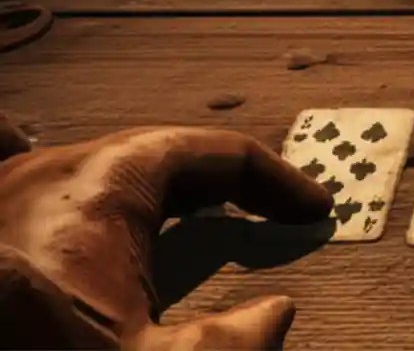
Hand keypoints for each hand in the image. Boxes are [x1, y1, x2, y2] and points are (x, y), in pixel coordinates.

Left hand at [0, 115, 331, 349]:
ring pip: (104, 170)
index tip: (311, 210)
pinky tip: (81, 209)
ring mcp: (5, 203)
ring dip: (167, 188)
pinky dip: (98, 198)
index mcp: (97, 191)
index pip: (209, 154)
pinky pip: (45, 188)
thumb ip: (234, 345)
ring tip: (208, 214)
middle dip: (223, 179)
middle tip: (272, 213)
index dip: (273, 179)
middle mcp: (43, 179)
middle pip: (157, 155)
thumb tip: (273, 314)